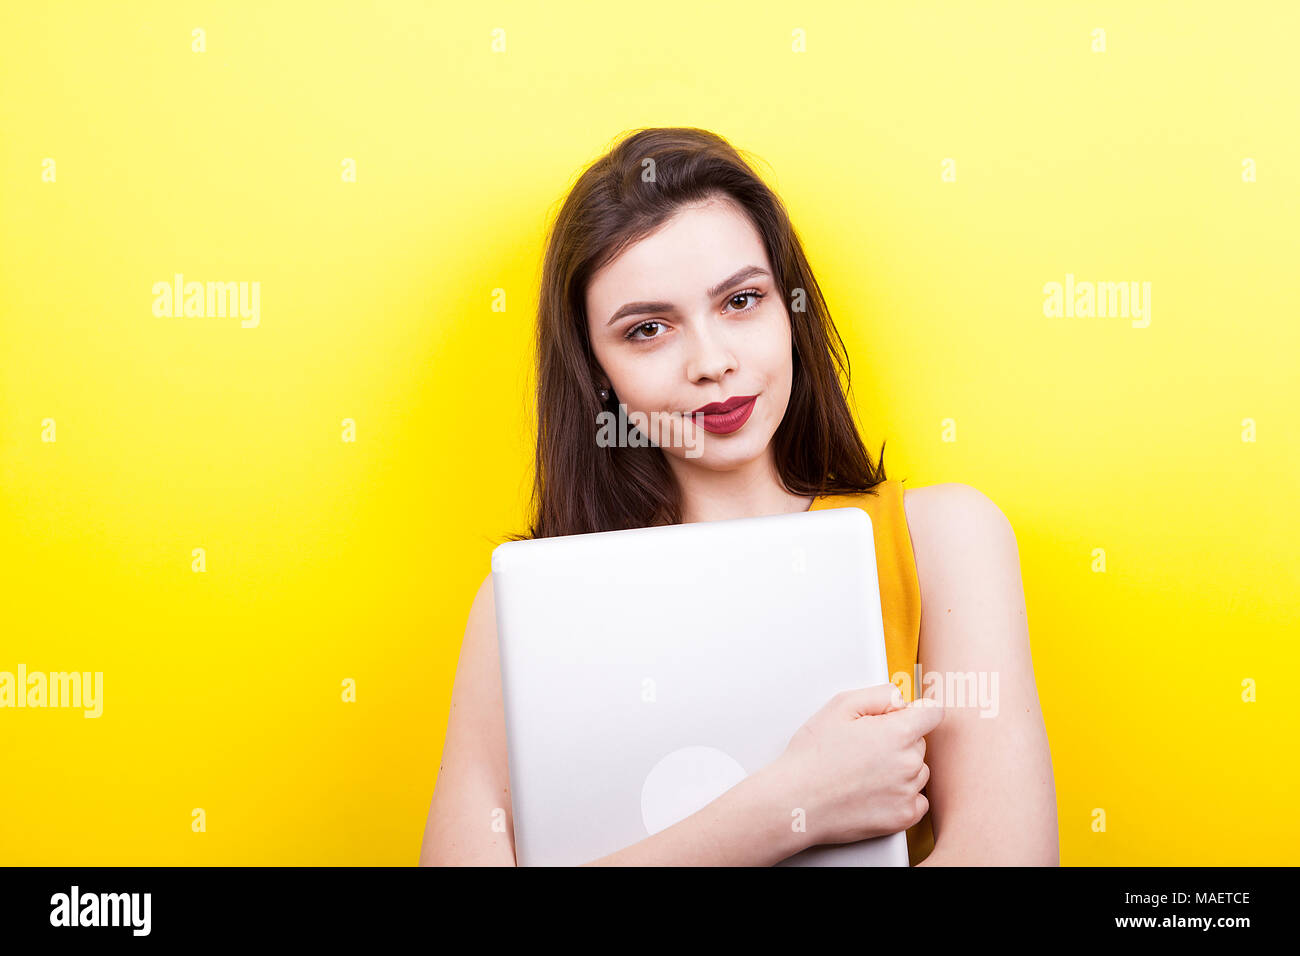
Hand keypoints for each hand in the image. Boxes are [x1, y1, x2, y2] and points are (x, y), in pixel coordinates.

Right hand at [766, 684, 943, 846]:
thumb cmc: (813, 755)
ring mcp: (907, 793)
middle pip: (921, 744)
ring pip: (918, 772)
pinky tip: (874, 791)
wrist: (796, 801)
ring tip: (865, 771)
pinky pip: (917, 800)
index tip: (903, 719)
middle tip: (865, 748)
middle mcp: (909, 763)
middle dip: (901, 741)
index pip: (934, 713)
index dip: (917, 713)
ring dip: (901, 769)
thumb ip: (881, 695)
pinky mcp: (903, 817)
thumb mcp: (840, 706)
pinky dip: (901, 796)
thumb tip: (903, 699)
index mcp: (898, 732)